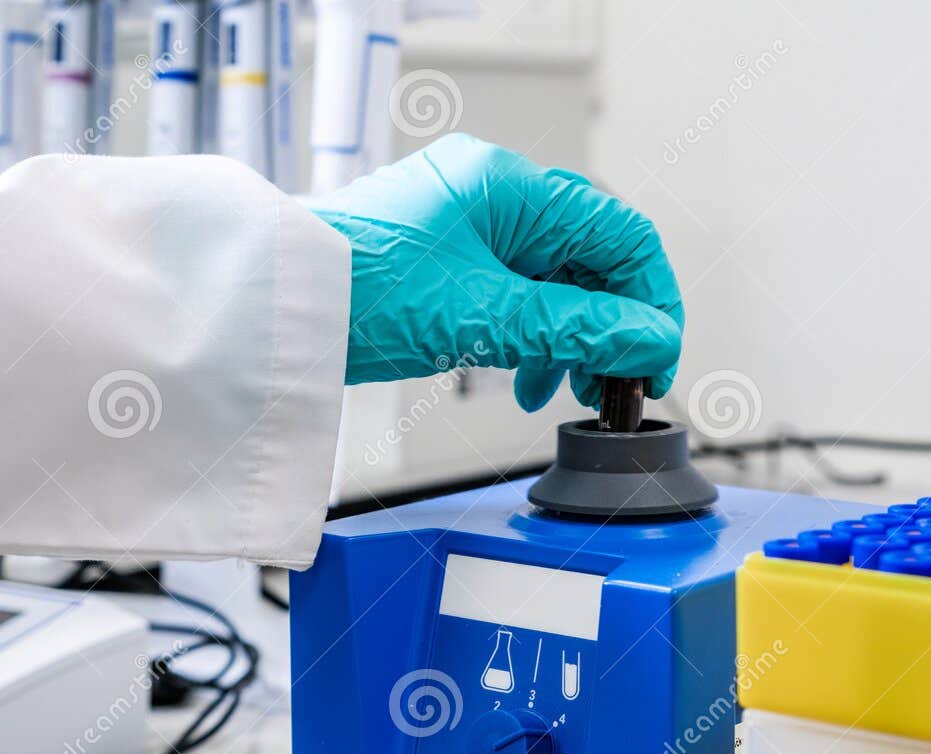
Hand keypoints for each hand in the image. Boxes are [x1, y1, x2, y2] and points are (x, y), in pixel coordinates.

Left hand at [310, 134, 683, 410]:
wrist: (274, 312)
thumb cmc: (355, 293)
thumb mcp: (487, 318)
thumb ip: (580, 328)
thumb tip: (651, 340)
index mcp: (509, 186)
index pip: (620, 234)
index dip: (651, 301)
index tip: (656, 358)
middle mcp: (492, 194)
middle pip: (590, 260)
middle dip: (611, 327)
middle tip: (619, 383)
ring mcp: (468, 225)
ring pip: (555, 282)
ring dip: (573, 340)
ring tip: (571, 390)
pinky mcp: (446, 260)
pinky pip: (515, 294)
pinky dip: (533, 338)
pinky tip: (527, 379)